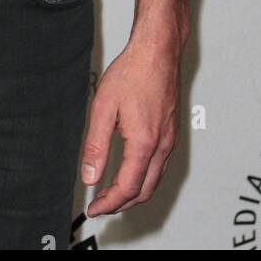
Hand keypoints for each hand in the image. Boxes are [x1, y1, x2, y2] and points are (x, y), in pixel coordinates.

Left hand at [80, 33, 180, 215]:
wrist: (157, 51)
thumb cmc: (132, 72)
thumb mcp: (103, 107)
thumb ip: (95, 145)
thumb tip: (89, 176)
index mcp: (144, 143)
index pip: (127, 188)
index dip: (109, 203)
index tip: (94, 209)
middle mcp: (162, 145)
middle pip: (145, 191)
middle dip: (121, 203)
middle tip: (100, 205)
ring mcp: (169, 139)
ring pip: (154, 180)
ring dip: (133, 192)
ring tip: (110, 192)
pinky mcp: (170, 132)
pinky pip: (159, 166)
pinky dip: (143, 177)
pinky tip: (128, 170)